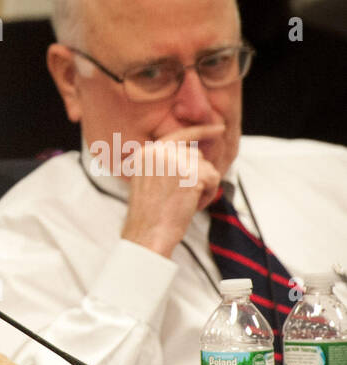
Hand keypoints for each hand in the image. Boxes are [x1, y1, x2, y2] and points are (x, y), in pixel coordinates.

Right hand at [120, 123, 223, 257]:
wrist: (146, 235)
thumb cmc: (149, 216)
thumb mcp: (148, 181)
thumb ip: (165, 163)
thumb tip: (195, 152)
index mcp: (145, 154)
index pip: (178, 135)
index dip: (201, 131)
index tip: (219, 129)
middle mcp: (158, 153)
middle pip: (195, 154)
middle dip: (196, 175)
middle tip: (179, 197)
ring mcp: (174, 162)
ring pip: (206, 166)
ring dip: (201, 187)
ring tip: (181, 202)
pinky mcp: (191, 173)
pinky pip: (214, 178)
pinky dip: (207, 195)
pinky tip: (189, 205)